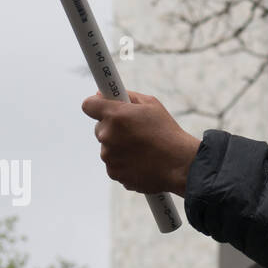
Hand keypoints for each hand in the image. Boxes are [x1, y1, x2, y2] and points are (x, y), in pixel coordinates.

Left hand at [83, 90, 200, 196]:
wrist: (179, 164)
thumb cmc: (167, 132)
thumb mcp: (152, 105)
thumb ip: (127, 97)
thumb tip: (103, 95)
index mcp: (116, 115)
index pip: (89, 105)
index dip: (96, 105)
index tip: (103, 106)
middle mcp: (108, 135)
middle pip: (100, 127)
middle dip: (113, 127)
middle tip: (133, 129)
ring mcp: (108, 156)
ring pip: (107, 147)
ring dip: (119, 146)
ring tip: (143, 148)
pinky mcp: (113, 172)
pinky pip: (113, 163)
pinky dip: (124, 161)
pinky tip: (142, 160)